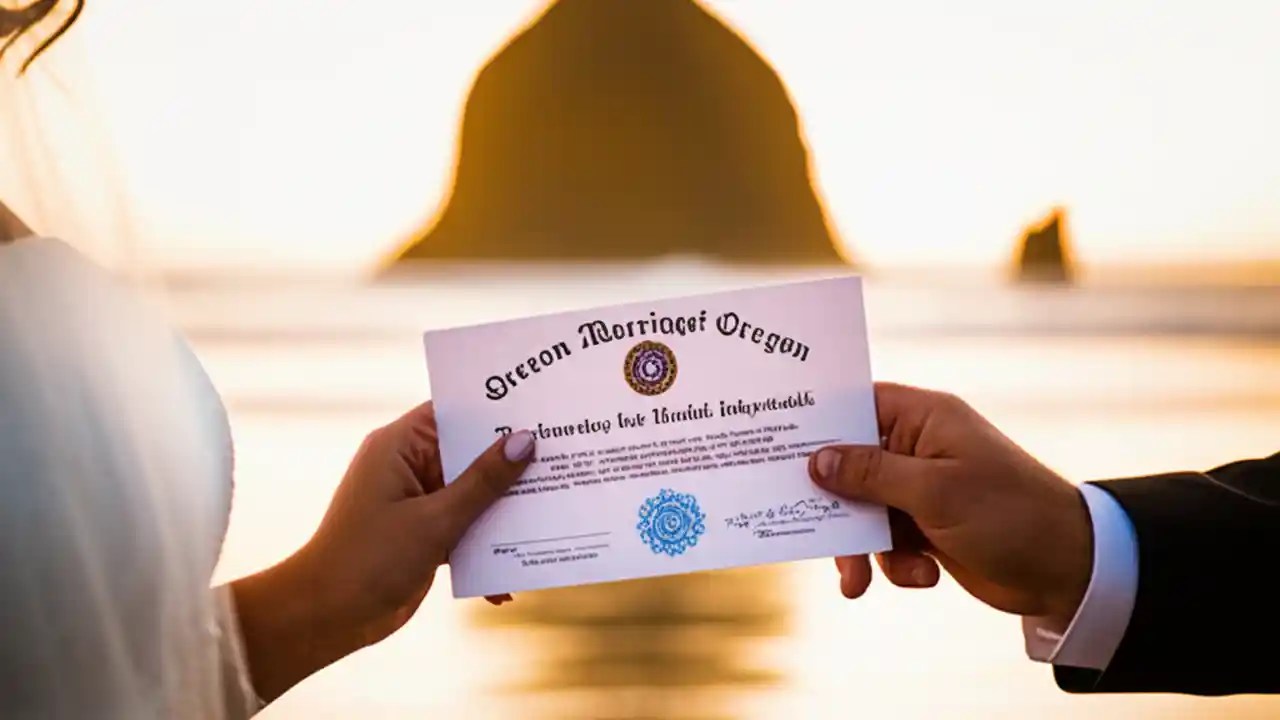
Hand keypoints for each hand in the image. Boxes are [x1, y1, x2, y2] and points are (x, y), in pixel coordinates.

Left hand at [231, 403, 534, 701]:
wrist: (325, 618)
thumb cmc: (367, 560)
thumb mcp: (435, 520)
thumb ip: (482, 482)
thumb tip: (524, 441)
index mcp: (399, 445)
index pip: (453, 412)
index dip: (494, 410)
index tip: (539, 409)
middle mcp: (407, 466)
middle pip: (470, 453)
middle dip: (510, 464)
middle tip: (560, 460)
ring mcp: (416, 501)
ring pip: (472, 493)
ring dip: (502, 510)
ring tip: (547, 516)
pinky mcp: (423, 534)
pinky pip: (465, 527)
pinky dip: (485, 546)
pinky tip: (509, 577)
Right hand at [809, 383, 1091, 623]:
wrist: (1069, 570)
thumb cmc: (1009, 514)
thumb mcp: (934, 492)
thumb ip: (871, 474)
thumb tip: (816, 460)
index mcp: (922, 419)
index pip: (854, 405)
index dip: (817, 425)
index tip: (779, 447)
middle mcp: (917, 447)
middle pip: (848, 465)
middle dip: (834, 506)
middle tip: (811, 533)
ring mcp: (921, 488)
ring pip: (861, 510)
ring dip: (863, 547)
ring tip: (862, 580)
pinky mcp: (926, 526)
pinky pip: (884, 541)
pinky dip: (893, 565)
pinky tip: (923, 577)